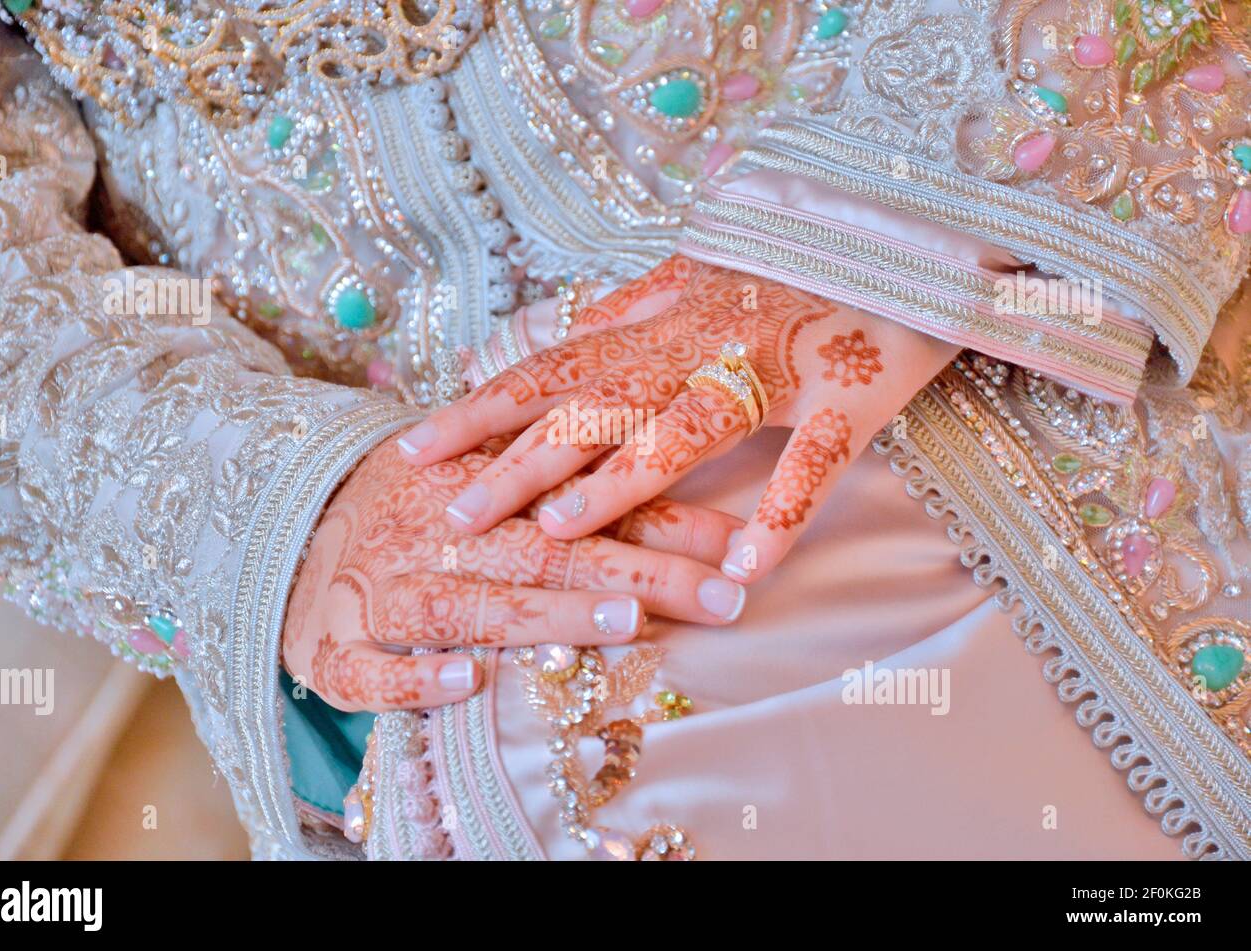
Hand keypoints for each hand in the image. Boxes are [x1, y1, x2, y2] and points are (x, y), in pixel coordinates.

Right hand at [282, 432, 745, 712]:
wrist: (278, 526)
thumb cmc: (403, 506)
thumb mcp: (472, 472)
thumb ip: (559, 477)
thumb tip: (666, 467)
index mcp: (477, 489)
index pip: (584, 504)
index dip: (662, 522)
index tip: (737, 547)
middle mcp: (437, 538)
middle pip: (547, 554)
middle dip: (638, 573)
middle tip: (720, 598)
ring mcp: (383, 592)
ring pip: (472, 603)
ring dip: (546, 614)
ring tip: (621, 620)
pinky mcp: (333, 648)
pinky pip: (371, 670)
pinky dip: (415, 675)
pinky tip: (469, 681)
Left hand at [398, 257, 958, 582]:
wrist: (906, 231)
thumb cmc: (796, 262)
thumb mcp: (701, 270)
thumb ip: (626, 305)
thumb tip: (554, 327)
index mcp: (664, 320)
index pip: (556, 368)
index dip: (484, 410)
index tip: (416, 450)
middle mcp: (703, 341)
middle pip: (600, 404)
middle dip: (523, 460)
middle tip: (457, 514)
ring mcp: (775, 365)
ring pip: (687, 424)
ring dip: (625, 477)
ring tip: (562, 529)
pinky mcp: (847, 393)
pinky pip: (814, 457)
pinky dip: (783, 510)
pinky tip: (745, 566)